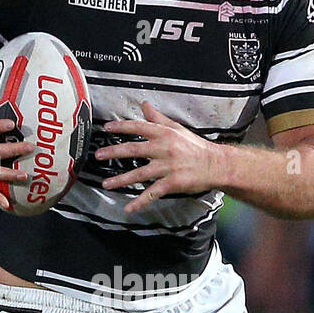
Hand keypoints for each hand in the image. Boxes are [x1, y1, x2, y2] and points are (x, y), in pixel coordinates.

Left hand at [94, 101, 223, 214]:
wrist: (215, 164)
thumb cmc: (195, 146)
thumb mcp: (177, 128)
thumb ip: (158, 118)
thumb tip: (144, 104)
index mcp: (164, 134)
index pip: (139, 127)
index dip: (121, 127)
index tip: (106, 128)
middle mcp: (164, 149)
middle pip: (134, 150)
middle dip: (114, 152)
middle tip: (97, 156)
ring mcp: (167, 167)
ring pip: (139, 174)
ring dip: (121, 180)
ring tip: (106, 184)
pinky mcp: (172, 183)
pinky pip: (152, 193)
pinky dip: (140, 202)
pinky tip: (128, 208)